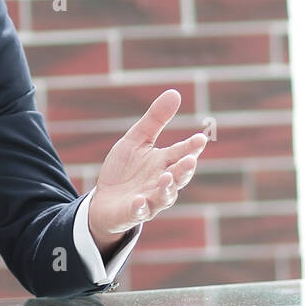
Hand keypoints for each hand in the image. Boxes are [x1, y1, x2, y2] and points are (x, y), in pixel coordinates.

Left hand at [87, 89, 206, 253]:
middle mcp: (161, 182)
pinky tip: (139, 200)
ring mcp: (149, 199)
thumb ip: (155, 120)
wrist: (104, 201)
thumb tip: (175, 93)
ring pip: (164, 196)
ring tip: (167, 177)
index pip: (181, 153)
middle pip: (178, 177)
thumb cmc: (124, 170)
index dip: (191, 147)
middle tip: (190, 160)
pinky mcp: (132, 212)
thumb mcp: (136, 140)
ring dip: (167, 188)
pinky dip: (140, 207)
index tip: (200, 138)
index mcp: (164, 163)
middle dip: (184, 169)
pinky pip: (138, 212)